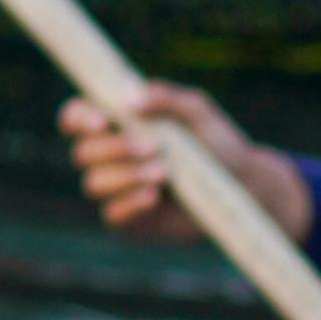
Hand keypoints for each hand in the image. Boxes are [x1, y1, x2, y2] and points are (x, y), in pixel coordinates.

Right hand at [61, 73, 309, 247]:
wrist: (244, 186)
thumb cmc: (218, 142)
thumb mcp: (198, 111)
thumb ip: (165, 98)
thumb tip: (129, 100)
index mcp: (117, 124)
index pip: (75, 118)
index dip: (78, 118)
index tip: (103, 121)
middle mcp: (111, 158)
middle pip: (82, 153)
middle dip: (113, 149)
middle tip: (153, 146)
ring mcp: (119, 191)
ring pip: (93, 184)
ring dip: (124, 175)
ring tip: (163, 172)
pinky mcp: (132, 221)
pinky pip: (111, 215)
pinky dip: (129, 203)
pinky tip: (154, 197)